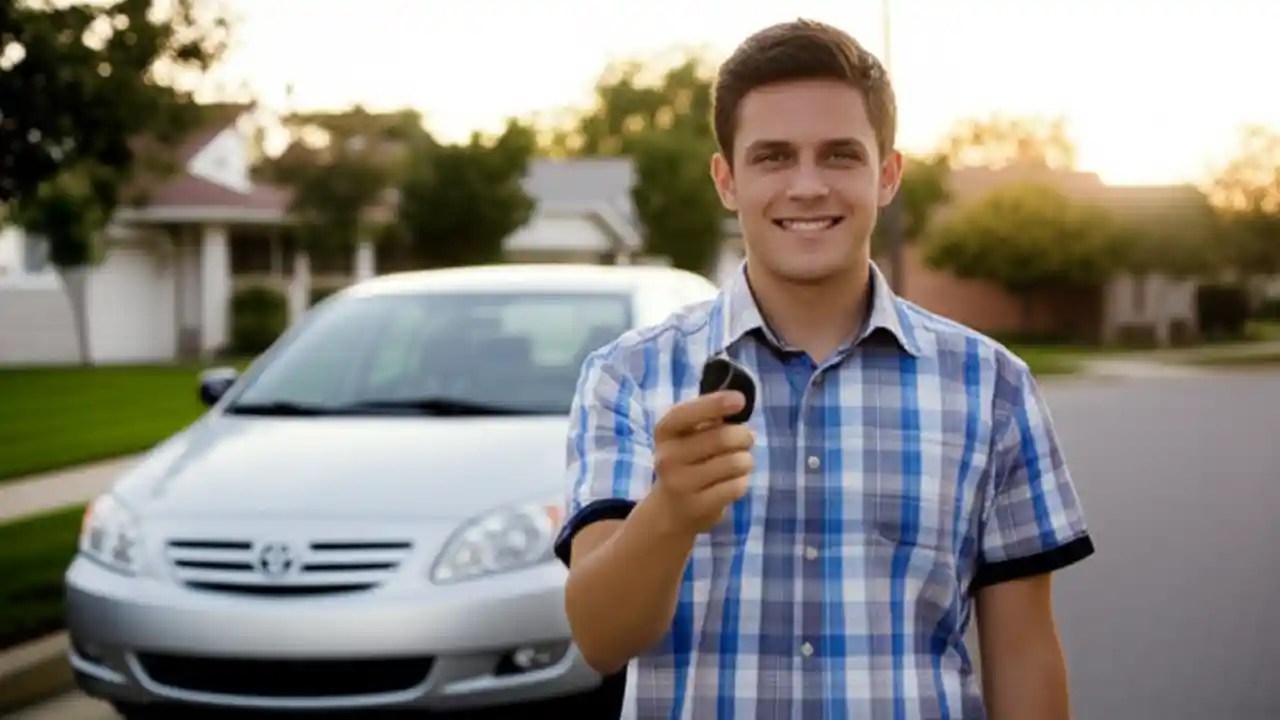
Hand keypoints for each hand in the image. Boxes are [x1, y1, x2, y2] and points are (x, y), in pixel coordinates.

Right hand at [651, 390, 755, 534]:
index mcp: (665, 431)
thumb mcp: (689, 436)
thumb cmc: (688, 461)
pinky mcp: (698, 507)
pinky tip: (731, 483)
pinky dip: (742, 482)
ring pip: (736, 462)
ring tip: (738, 464)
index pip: (687, 413)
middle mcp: (668, 456)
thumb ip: (709, 417)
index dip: (715, 403)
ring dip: (746, 461)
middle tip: (745, 441)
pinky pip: (737, 486)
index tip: (740, 400)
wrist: (670, 510)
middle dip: (745, 436)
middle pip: (724, 437)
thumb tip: (738, 402)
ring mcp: (681, 484)